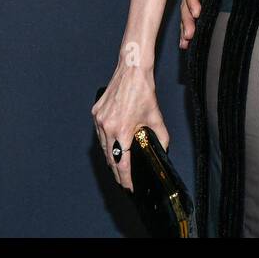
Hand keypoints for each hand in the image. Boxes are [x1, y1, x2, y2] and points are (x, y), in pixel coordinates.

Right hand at [92, 62, 168, 192]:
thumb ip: (161, 137)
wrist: (132, 70)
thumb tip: (162, 150)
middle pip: (110, 158)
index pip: (121, 164)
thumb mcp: (156, 117)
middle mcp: (107, 127)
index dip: (125, 178)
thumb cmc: (143, 91)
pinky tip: (114, 144)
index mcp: (121, 131)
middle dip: (117, 171)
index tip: (129, 187)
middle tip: (125, 180)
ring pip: (103, 147)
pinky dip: (107, 141)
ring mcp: (99, 120)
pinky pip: (100, 133)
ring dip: (111, 157)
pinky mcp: (96, 113)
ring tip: (119, 166)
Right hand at [180, 0, 219, 48]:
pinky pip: (195, 16)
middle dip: (187, 20)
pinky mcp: (203, 1)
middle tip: (189, 35)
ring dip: (185, 28)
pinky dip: (190, 28)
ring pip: (188, 13)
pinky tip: (188, 44)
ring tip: (185, 44)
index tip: (197, 12)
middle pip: (186, 4)